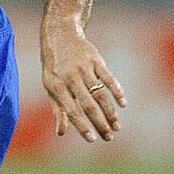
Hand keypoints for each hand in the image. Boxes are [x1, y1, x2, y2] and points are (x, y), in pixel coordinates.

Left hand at [41, 19, 125, 142]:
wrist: (60, 35)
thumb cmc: (54, 67)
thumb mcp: (50, 86)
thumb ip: (58, 109)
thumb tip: (61, 133)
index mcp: (57, 86)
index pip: (71, 110)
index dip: (82, 125)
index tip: (92, 139)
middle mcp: (70, 77)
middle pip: (88, 104)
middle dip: (100, 123)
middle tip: (109, 137)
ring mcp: (84, 67)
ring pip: (100, 93)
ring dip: (110, 111)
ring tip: (117, 127)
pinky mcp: (96, 60)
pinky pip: (108, 77)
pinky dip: (117, 91)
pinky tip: (123, 104)